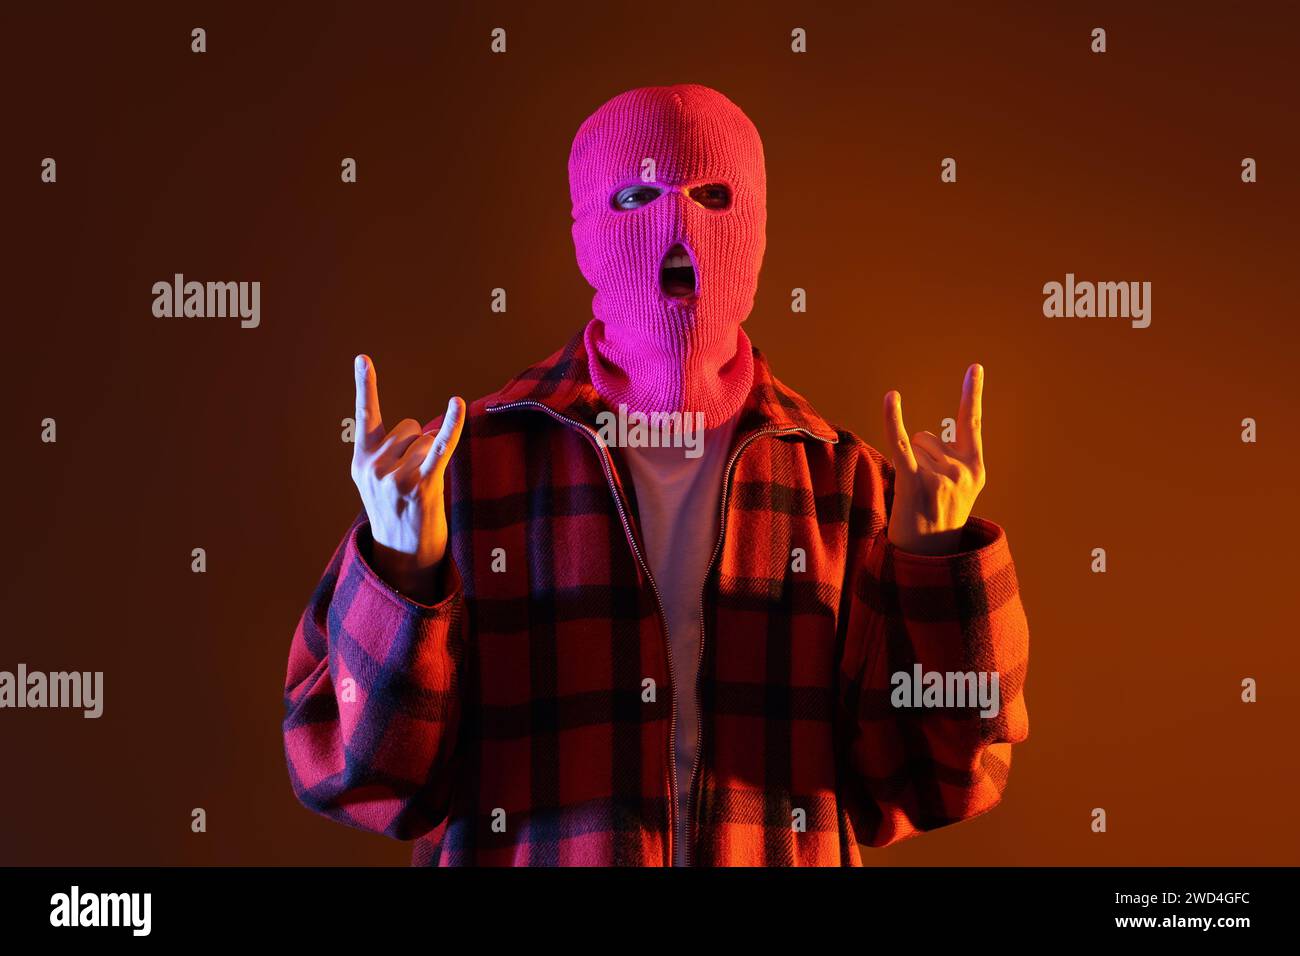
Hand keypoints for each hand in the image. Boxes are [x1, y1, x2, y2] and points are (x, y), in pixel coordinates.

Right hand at [350, 354, 464, 601]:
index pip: (366, 416)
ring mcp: (395, 476)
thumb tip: (423, 431)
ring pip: (426, 440)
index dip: (367, 386)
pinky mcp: (421, 485)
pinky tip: (457, 404)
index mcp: (361, 461)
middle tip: (412, 481)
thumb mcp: (379, 483)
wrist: (402, 558)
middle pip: (409, 427)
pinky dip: (451, 426)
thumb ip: (388, 454)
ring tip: (422, 490)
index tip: (363, 358)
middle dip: (417, 446)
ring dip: (431, 460)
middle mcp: (374, 466)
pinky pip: (439, 446)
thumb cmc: (398, 515)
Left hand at [882, 363, 985, 555]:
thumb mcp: (959, 491)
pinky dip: (895, 420)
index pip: (972, 423)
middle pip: (928, 436)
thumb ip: (951, 461)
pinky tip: (893, 397)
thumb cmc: (937, 521)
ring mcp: (941, 477)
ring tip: (914, 497)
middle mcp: (962, 471)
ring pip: (914, 443)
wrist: (929, 559)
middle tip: (923, 492)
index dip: (971, 394)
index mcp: (976, 470)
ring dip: (909, 464)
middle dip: (920, 456)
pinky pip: (901, 443)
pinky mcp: (916, 483)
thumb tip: (922, 435)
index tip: (975, 367)